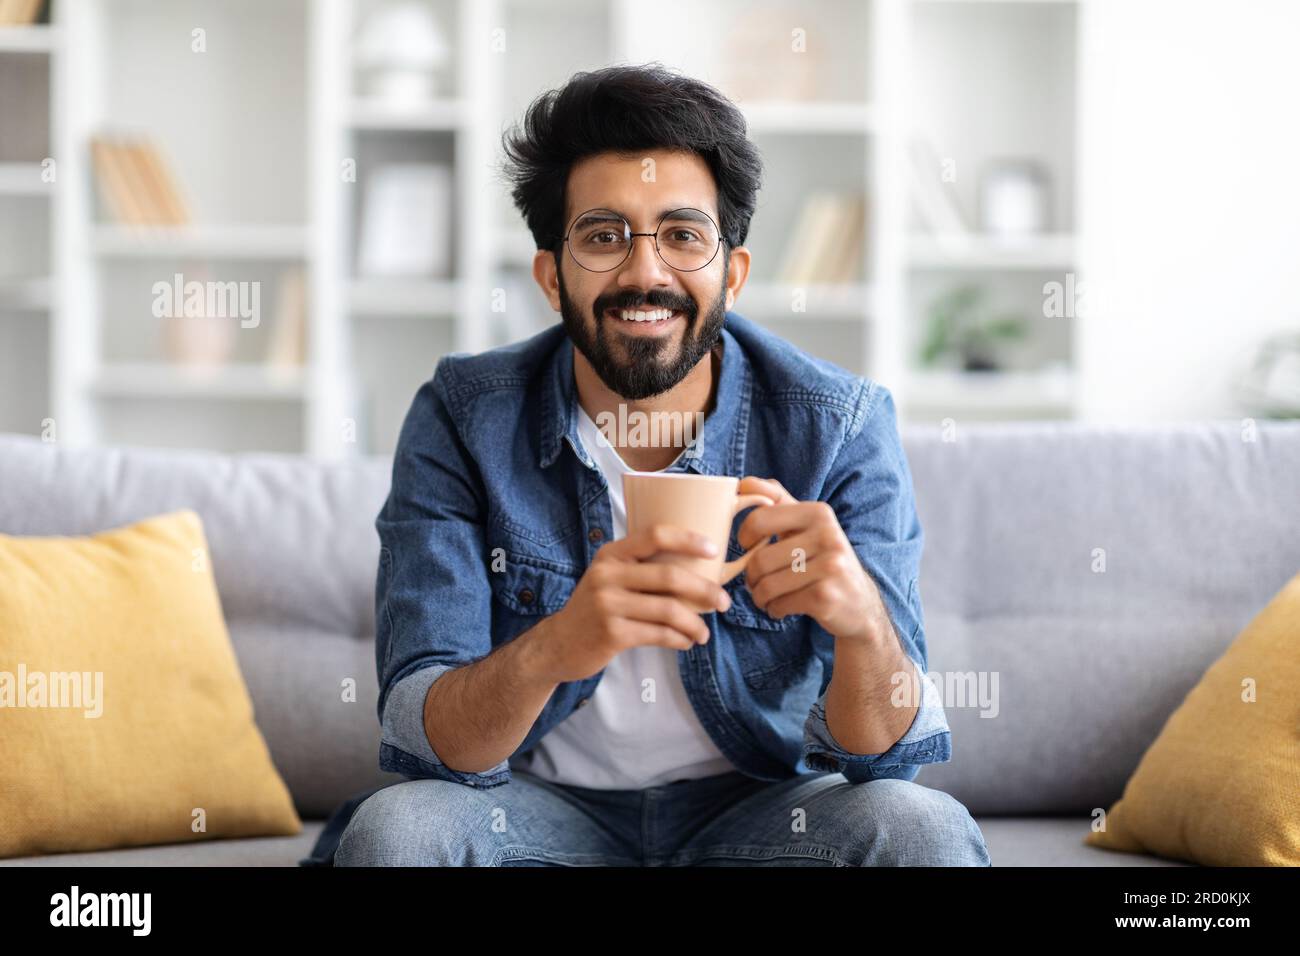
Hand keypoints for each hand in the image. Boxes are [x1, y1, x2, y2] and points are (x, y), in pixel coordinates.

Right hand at [529, 524, 732, 684]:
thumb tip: (697, 566)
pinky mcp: (612, 634)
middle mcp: (607, 575)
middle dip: (705, 590)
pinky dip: (679, 639)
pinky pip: (659, 635)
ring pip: (668, 611)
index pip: (655, 535)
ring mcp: (607, 605)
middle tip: (724, 602)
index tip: (714, 549)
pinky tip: (686, 642)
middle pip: (669, 577)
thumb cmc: (596, 607)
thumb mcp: (609, 577)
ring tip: (704, 633)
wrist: (558, 643)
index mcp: (611, 554)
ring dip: (695, 623)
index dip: (688, 539)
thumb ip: (640, 567)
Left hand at [735, 476, 892, 645]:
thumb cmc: (823, 559)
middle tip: (758, 582)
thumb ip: (777, 500)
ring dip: (760, 596)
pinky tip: (783, 607)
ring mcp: (830, 567)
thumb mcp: (806, 525)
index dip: (744, 537)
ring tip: (768, 596)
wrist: (859, 602)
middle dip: (751, 576)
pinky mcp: (826, 597)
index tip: (749, 547)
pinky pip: (779, 604)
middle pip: (760, 559)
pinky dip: (774, 610)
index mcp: (818, 512)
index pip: (759, 518)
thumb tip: (743, 483)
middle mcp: (827, 535)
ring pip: (767, 585)